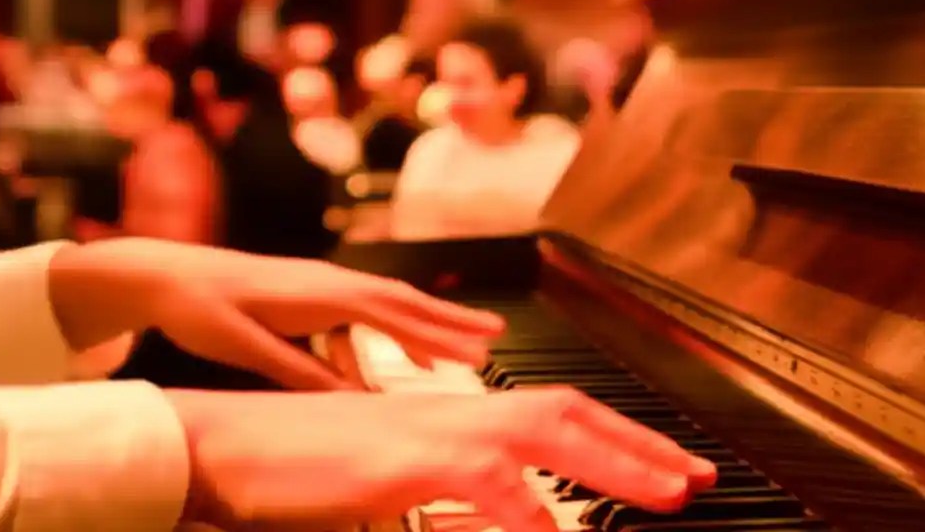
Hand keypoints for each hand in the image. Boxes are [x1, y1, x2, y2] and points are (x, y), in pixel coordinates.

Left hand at [48, 239, 503, 388]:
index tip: (476, 353)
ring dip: (425, 325)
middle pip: (402, 302)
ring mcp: (319, 284)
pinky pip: (362, 312)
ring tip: (463, 346)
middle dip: (449, 321)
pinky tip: (392, 358)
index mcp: (317, 294)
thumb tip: (350, 397)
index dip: (436, 335)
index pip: (392, 314)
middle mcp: (326, 282)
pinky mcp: (307, 293)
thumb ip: (299, 370)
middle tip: (495, 337)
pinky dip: (389, 331)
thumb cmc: (201, 308)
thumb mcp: (248, 348)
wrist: (164, 272)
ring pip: (386, 304)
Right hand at [167, 387, 718, 531]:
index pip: (547, 410)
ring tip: (665, 495)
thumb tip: (503, 515)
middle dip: (636, 443)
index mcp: (447, 415)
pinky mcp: (402, 460)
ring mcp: (426, 430)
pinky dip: (529, 514)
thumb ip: (447, 495)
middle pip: (561, 408)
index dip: (614, 435)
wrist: (229, 446)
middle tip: (695, 479)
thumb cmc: (299, 464)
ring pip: (540, 430)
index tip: (666, 466)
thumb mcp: (388, 480)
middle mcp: (447, 412)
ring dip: (610, 461)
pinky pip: (485, 483)